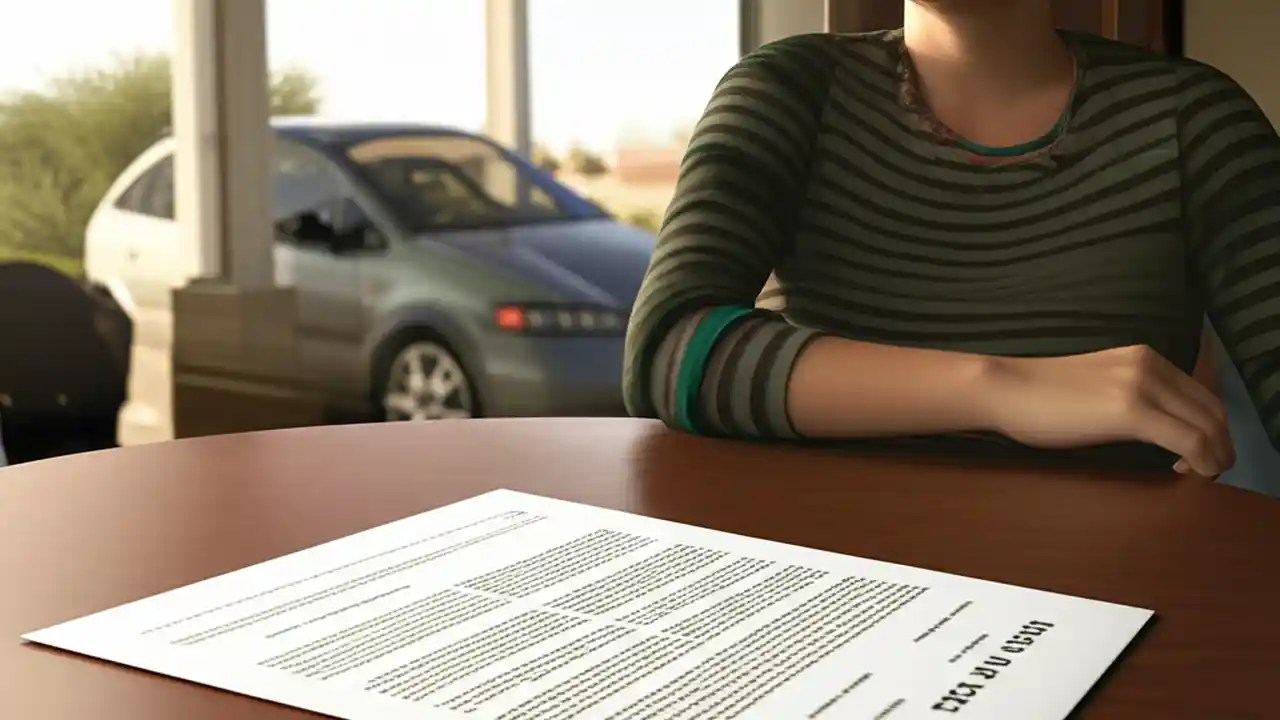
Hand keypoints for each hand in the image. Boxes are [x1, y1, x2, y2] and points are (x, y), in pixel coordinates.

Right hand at [983, 345, 1234, 475]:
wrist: (1005, 390)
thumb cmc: (1038, 396)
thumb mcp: (1097, 386)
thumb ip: (1129, 395)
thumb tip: (1155, 430)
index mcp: (1144, 357)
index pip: (1201, 393)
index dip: (1211, 426)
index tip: (1197, 452)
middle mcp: (1151, 365)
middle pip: (1213, 409)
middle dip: (1221, 444)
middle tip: (1209, 470)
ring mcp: (1142, 385)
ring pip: (1208, 425)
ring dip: (1215, 455)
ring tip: (1202, 475)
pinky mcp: (1131, 410)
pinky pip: (1189, 440)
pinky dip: (1202, 461)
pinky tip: (1189, 473)